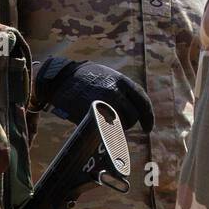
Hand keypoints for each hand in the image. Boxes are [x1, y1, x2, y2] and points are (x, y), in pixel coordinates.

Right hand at [31, 57, 153, 131]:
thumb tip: (135, 109)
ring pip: (119, 126)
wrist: (61, 79)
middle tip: (121, 125)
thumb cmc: (86, 78)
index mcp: (121, 81)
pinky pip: (104, 130)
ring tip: (106, 122)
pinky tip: (98, 127)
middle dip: (128, 123)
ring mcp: (102, 104)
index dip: (148, 116)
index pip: (142, 101)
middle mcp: (114, 92)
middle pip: (132, 116)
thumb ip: (122, 90)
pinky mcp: (91, 115)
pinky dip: (104, 132)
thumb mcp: (107, 76)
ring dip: (116, 129)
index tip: (148, 128)